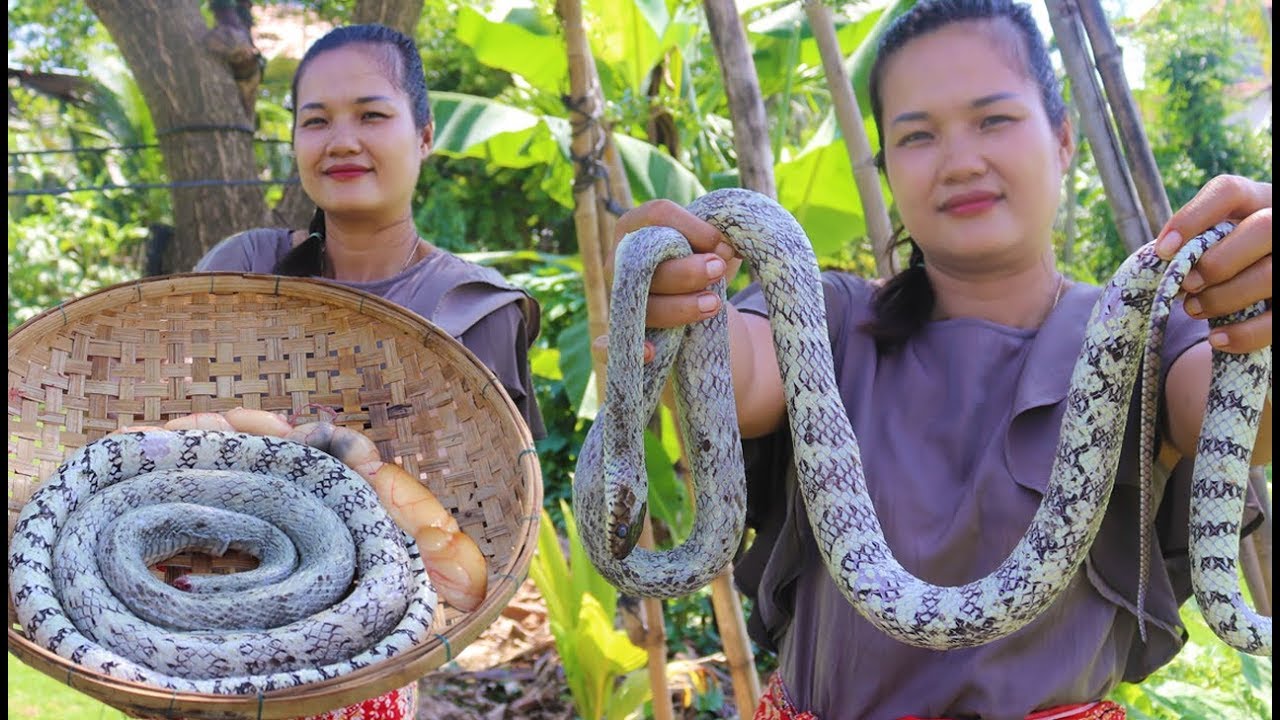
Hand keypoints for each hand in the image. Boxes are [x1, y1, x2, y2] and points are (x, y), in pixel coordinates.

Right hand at [593, 199, 740, 361]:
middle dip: (686, 270)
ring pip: (643, 305)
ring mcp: (617, 300)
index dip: (692, 227)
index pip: (656, 215)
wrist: (694, 305)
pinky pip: (606, 346)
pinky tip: (650, 353)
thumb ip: (720, 244)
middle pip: (645, 263)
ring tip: (714, 305)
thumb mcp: (712, 247)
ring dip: (680, 307)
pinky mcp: (620, 336)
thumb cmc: (700, 265)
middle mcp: (619, 262)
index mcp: (636, 228)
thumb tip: (726, 250)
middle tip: (719, 269)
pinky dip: (628, 349)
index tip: (722, 243)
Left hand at [1154, 175, 1270, 352]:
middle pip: (1264, 227)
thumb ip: (1195, 246)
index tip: (1162, 250)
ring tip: (1195, 309)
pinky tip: (1218, 339)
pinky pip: (1279, 321)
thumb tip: (1164, 260)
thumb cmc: (1227, 263)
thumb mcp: (1214, 244)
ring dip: (1225, 297)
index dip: (1193, 217)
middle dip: (1218, 262)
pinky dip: (1246, 333)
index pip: (1229, 191)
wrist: (1260, 294)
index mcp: (1259, 201)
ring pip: (1273, 274)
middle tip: (1186, 286)